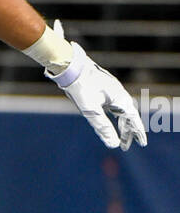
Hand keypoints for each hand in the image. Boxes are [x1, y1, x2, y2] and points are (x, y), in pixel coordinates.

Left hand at [48, 23, 146, 150]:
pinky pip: (114, 104)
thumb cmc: (81, 87)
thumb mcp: (91, 110)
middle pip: (128, 115)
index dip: (137, 132)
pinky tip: (111, 117)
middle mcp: (118, 93)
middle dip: (128, 131)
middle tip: (126, 146)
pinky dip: (115, 115)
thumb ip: (103, 127)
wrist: (70, 66)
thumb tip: (113, 144)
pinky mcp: (103, 87)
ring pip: (121, 109)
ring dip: (122, 123)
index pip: (133, 118)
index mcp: (119, 98)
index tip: (142, 143)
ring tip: (121, 136)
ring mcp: (111, 89)